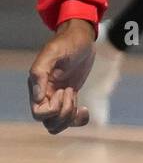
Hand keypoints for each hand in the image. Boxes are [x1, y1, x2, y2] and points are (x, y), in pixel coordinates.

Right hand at [29, 19, 95, 133]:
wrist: (81, 38)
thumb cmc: (67, 42)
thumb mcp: (53, 52)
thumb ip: (40, 72)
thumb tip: (38, 97)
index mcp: (38, 86)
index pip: (38, 114)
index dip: (53, 108)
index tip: (64, 90)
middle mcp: (45, 95)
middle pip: (48, 122)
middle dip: (63, 114)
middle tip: (71, 93)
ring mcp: (57, 97)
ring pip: (57, 124)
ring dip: (69, 118)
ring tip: (78, 103)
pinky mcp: (69, 97)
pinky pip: (69, 118)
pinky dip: (78, 120)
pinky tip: (85, 110)